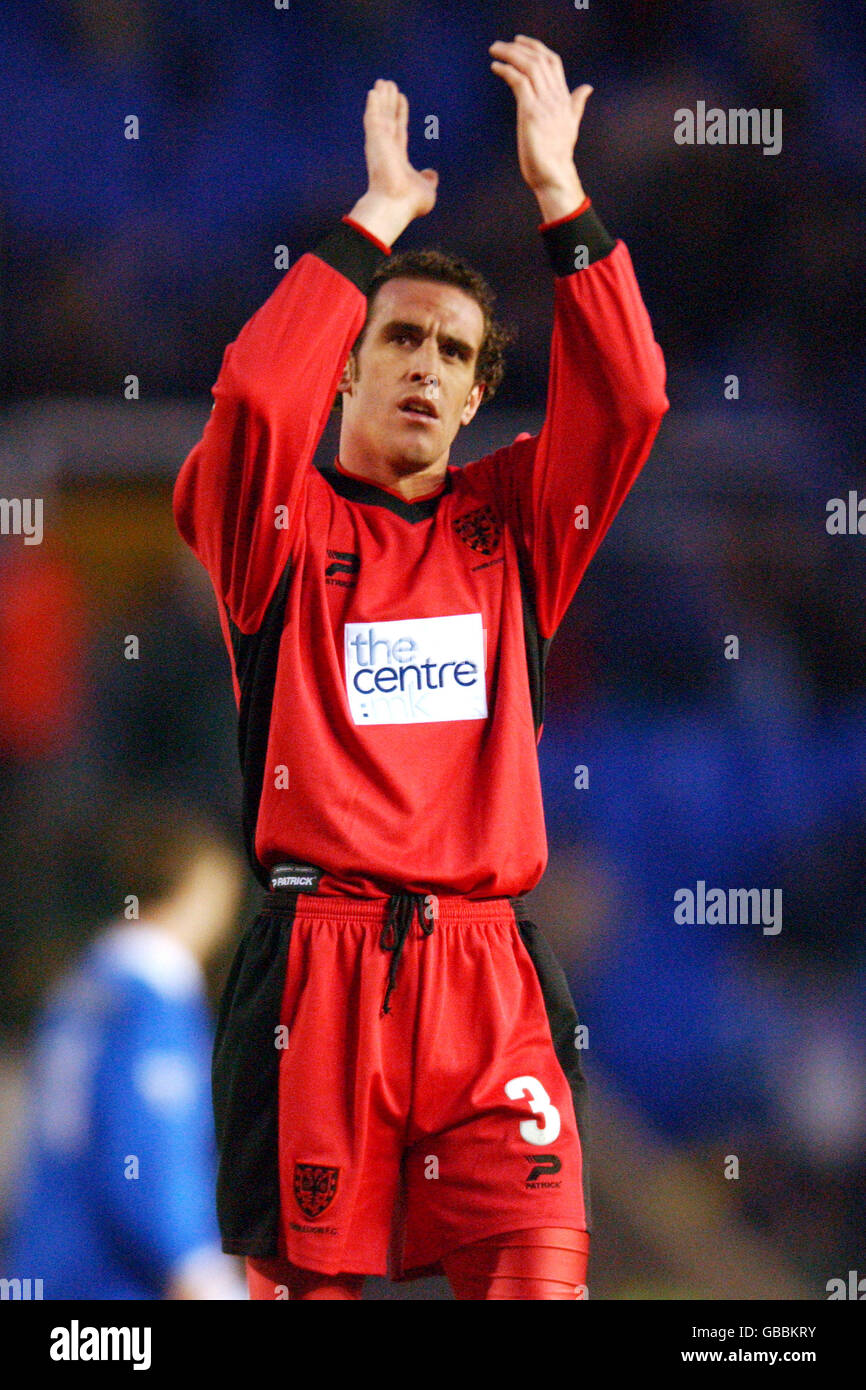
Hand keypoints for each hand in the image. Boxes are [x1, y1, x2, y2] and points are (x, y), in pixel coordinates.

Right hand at [348, 80, 437, 246]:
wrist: (394, 206)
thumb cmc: (408, 203)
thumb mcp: (426, 189)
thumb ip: (428, 179)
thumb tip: (432, 174)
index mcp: (398, 158)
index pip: (399, 130)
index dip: (400, 113)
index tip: (401, 99)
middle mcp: (387, 149)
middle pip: (388, 118)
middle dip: (388, 102)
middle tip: (387, 84)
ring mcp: (379, 144)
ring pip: (380, 115)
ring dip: (381, 98)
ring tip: (382, 82)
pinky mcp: (375, 140)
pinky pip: (373, 117)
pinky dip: (374, 104)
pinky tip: (374, 91)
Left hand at [489, 36, 591, 219]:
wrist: (554, 176)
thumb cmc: (558, 155)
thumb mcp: (570, 124)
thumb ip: (576, 103)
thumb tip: (587, 87)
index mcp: (564, 98)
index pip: (553, 62)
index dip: (537, 48)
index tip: (520, 42)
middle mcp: (556, 98)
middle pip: (540, 59)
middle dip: (519, 47)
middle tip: (500, 45)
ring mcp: (544, 104)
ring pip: (530, 66)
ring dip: (510, 54)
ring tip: (494, 51)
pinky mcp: (531, 113)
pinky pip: (519, 81)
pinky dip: (506, 70)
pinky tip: (496, 68)